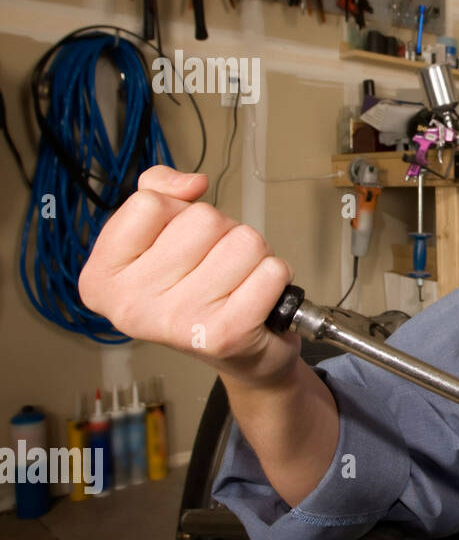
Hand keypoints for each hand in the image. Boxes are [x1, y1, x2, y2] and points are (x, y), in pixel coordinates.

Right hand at [79, 165, 299, 386]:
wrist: (240, 356)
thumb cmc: (198, 289)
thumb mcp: (159, 234)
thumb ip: (159, 191)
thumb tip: (192, 182)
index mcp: (102, 276)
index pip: (149, 203)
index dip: (178, 210)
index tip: (178, 241)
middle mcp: (131, 305)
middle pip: (203, 219)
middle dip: (223, 233)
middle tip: (217, 266)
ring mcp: (179, 321)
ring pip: (244, 241)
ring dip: (253, 255)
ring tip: (238, 282)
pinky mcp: (226, 334)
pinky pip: (271, 271)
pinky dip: (275, 276)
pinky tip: (257, 298)